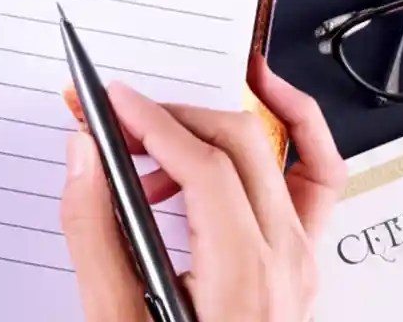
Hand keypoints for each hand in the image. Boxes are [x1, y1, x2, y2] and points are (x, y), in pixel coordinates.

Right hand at [60, 59, 345, 321]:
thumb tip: (84, 157)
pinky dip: (296, 130)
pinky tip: (267, 104)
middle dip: (172, 115)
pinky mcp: (305, 260)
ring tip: (153, 151)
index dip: (150, 120)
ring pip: (278, 151)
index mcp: (245, 277)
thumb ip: (95, 235)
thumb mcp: (119, 321)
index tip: (110, 102)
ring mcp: (305, 259)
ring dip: (213, 128)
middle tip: (119, 118)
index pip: (204, 165)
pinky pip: (318, 176)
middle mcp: (288, 261)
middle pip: (239, 143)